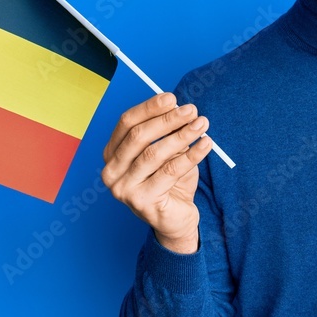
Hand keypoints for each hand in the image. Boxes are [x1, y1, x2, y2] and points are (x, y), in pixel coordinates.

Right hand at [101, 92, 212, 252]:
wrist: (176, 219)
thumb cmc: (170, 181)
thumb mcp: (168, 151)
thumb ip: (168, 132)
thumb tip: (180, 107)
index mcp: (112, 154)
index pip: (126, 123)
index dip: (149, 108)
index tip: (172, 98)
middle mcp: (111, 172)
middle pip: (138, 136)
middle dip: (168, 120)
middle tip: (192, 110)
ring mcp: (124, 189)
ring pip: (154, 154)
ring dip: (182, 135)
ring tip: (202, 125)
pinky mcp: (142, 202)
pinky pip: (170, 172)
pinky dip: (191, 155)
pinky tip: (205, 145)